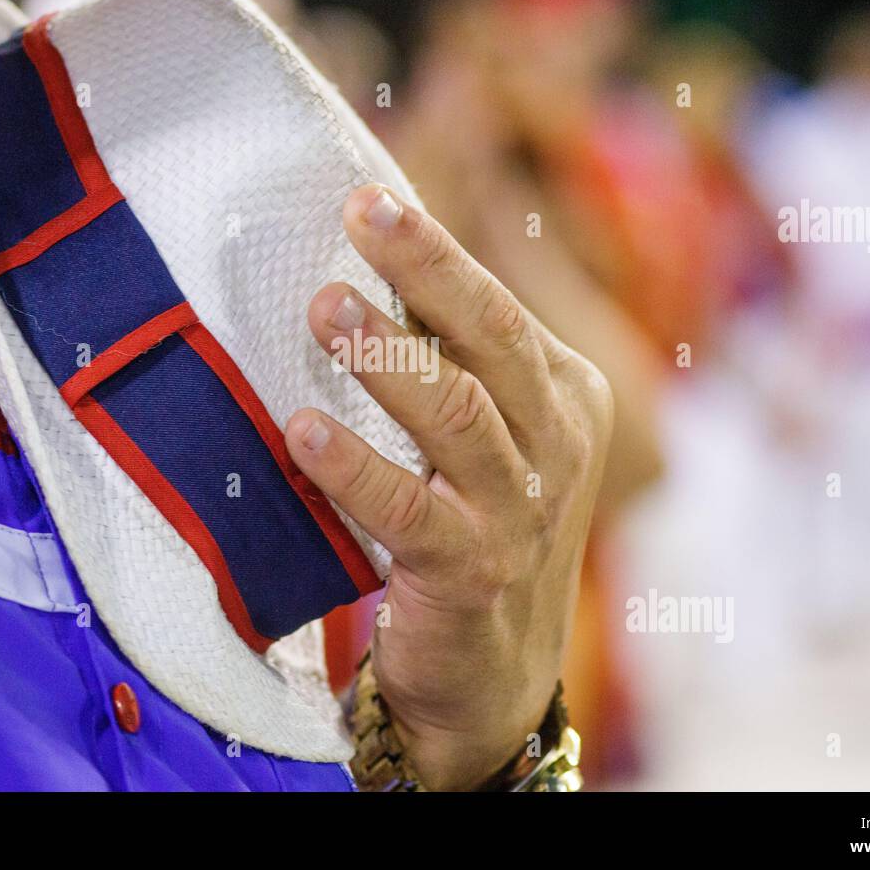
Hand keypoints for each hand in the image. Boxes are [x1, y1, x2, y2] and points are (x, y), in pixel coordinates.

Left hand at [284, 184, 613, 789]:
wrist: (496, 669)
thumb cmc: (476, 524)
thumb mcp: (488, 434)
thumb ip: (450, 361)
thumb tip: (365, 267)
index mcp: (564, 395)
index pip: (497, 309)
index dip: (434, 253)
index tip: (367, 200)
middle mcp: (556, 445)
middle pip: (491, 339)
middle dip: (427, 270)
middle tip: (361, 214)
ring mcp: (521, 512)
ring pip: (459, 416)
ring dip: (388, 360)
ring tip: (328, 309)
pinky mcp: (473, 572)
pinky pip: (409, 512)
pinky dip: (356, 470)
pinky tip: (305, 433)